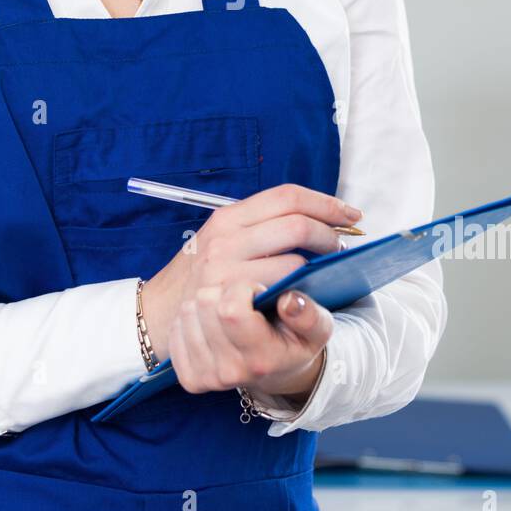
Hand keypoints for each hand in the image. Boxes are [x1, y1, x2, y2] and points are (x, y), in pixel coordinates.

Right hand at [139, 182, 360, 372]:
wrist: (161, 312)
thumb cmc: (201, 273)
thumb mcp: (222, 237)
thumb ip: (260, 226)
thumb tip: (319, 217)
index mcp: (228, 217)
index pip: (287, 198)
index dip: (325, 203)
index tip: (350, 215)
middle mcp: (225, 240)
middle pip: (297, 226)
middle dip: (329, 236)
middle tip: (339, 247)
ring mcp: (225, 273)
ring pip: (293, 264)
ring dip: (318, 269)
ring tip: (323, 272)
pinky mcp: (229, 304)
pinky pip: (280, 294)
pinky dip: (299, 292)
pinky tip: (303, 293)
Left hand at [168, 281, 333, 401]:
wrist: (276, 371)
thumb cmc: (295, 341)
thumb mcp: (317, 329)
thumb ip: (309, 315)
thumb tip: (289, 301)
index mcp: (261, 359)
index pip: (230, 309)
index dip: (243, 288)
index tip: (257, 291)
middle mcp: (230, 373)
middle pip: (205, 303)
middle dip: (224, 290)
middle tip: (243, 300)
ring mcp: (206, 378)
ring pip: (188, 309)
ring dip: (207, 301)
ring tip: (228, 311)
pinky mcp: (188, 377)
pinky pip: (177, 325)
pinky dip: (193, 317)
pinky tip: (213, 324)